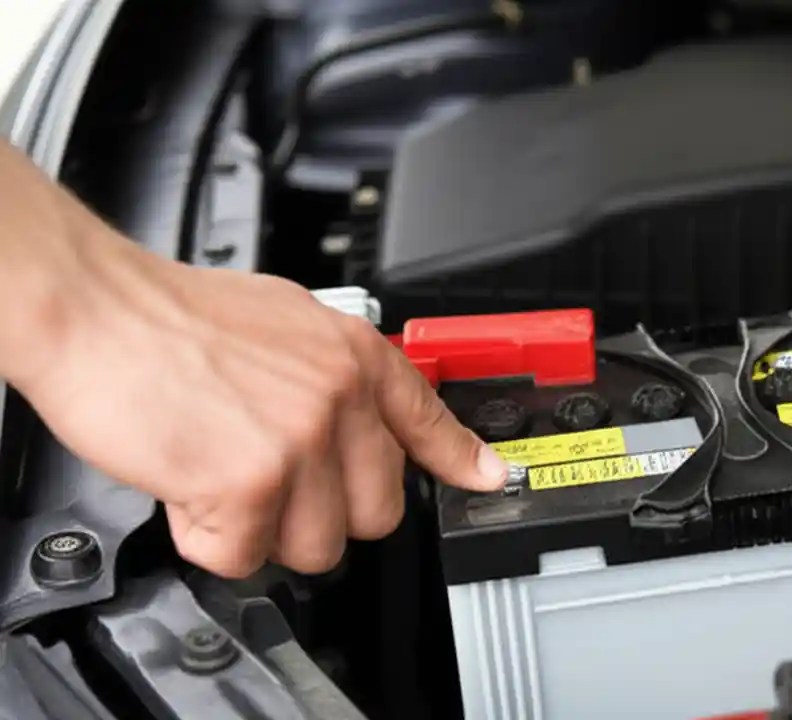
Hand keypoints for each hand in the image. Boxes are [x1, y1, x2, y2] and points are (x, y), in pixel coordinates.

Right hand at [4, 204, 506, 578]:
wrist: (98, 309)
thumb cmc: (173, 316)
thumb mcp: (286, 321)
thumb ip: (334, 372)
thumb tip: (363, 409)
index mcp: (353, 355)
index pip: (430, 421)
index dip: (461, 460)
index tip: (489, 477)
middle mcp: (340, 397)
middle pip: (375, 513)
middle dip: (320, 514)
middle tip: (269, 481)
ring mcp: (301, 441)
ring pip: (315, 546)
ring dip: (261, 530)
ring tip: (218, 473)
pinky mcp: (251, 482)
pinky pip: (243, 555)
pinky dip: (207, 536)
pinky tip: (188, 485)